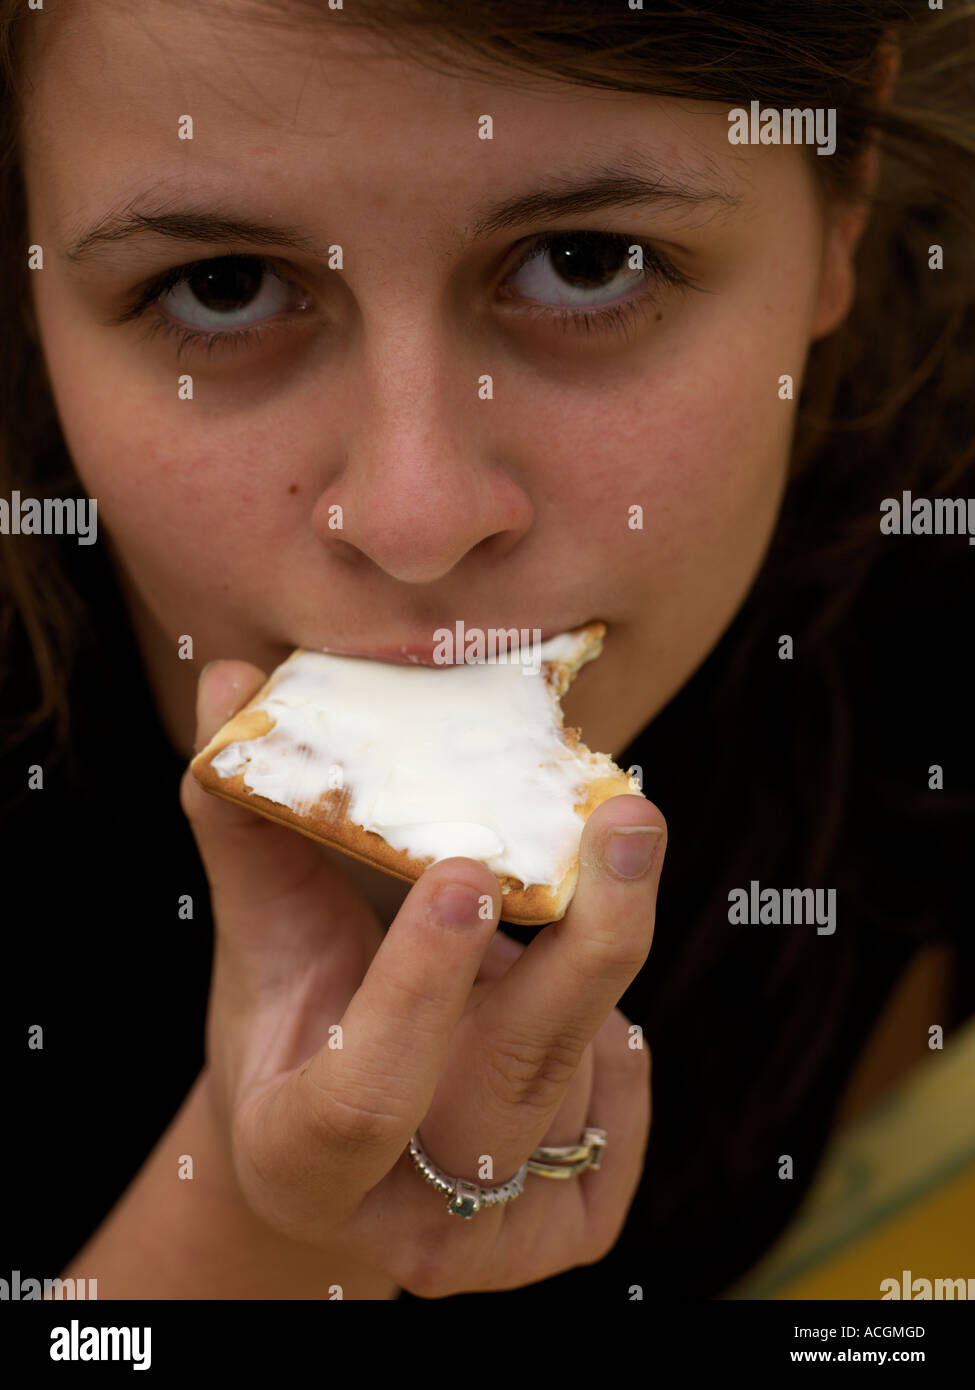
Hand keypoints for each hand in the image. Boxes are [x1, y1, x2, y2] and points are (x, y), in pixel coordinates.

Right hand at [180, 660, 664, 1296]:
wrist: (330, 1145)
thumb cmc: (293, 1022)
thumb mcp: (261, 937)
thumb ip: (250, 820)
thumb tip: (227, 679)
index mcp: (295, 1152)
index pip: (363, 1093)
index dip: (416, 987)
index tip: (463, 866)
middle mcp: (392, 1217)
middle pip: (511, 1081)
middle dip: (587, 945)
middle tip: (629, 815)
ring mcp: (481, 1244)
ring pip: (576, 1087)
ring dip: (587, 978)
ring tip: (573, 895)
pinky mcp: (553, 1245)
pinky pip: (620, 1137)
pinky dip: (622, 1063)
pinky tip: (590, 1017)